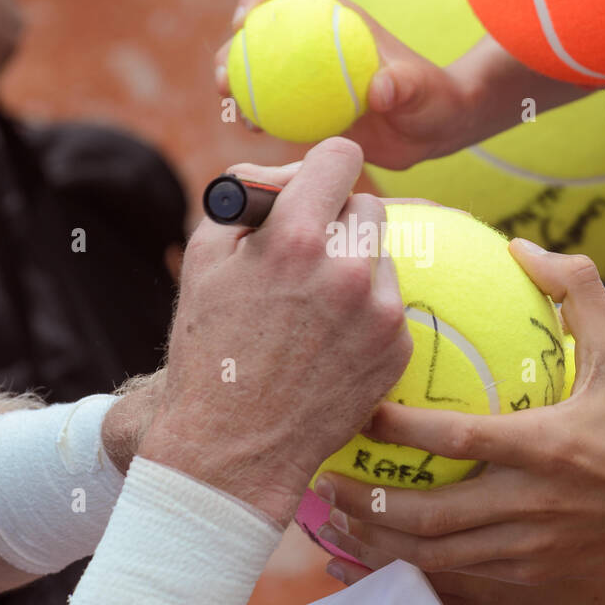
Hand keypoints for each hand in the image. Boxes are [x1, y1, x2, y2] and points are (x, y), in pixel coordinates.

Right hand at [137, 138, 411, 526]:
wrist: (235, 448)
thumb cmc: (211, 350)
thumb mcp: (205, 258)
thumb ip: (247, 196)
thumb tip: (284, 172)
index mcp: (295, 239)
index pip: (341, 156)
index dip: (322, 167)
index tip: (313, 185)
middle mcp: (347, 269)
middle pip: (368, 203)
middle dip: (337, 217)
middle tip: (305, 252)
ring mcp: (380, 311)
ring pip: (380, 253)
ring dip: (353, 264)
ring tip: (310, 308)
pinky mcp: (399, 347)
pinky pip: (390, 301)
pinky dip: (365, 311)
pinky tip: (328, 342)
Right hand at [215, 0, 480, 168]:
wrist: (434, 129)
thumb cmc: (432, 99)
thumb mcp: (421, 90)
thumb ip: (403, 86)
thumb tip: (378, 90)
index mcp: (338, 21)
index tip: (243, 21)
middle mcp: (318, 44)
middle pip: (263, 34)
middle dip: (232, 47)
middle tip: (225, 76)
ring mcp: (312, 77)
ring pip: (262, 72)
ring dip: (237, 82)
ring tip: (230, 102)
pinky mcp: (311, 107)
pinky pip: (276, 107)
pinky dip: (258, 113)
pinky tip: (251, 127)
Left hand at [314, 242, 604, 584]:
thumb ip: (578, 293)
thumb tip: (524, 247)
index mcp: (546, 447)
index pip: (457, 438)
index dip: (401, 427)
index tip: (357, 408)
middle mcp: (531, 503)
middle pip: (430, 514)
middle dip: (367, 501)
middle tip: (321, 475)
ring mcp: (530, 544)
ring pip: (437, 553)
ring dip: (380, 537)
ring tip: (334, 514)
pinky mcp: (533, 570)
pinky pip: (460, 570)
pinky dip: (416, 559)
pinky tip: (384, 540)